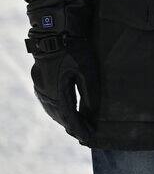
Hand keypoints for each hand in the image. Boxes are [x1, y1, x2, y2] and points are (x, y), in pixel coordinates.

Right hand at [27, 30, 99, 144]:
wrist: (54, 35)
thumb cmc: (73, 50)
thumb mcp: (87, 70)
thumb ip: (89, 92)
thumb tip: (92, 111)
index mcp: (57, 93)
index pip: (70, 117)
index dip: (80, 129)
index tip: (89, 138)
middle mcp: (46, 94)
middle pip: (60, 117)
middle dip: (74, 127)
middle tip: (86, 136)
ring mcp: (41, 89)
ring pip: (53, 111)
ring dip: (65, 120)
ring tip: (78, 128)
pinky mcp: (40, 84)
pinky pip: (49, 104)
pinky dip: (58, 112)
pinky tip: (65, 114)